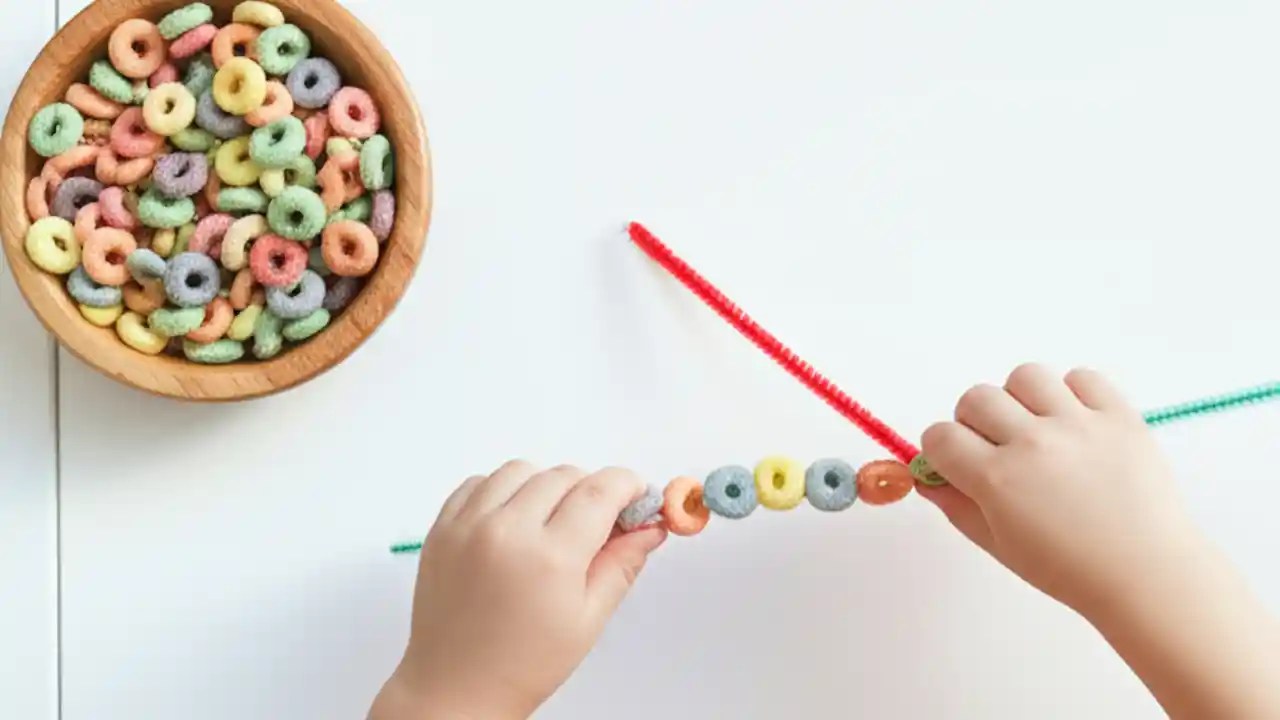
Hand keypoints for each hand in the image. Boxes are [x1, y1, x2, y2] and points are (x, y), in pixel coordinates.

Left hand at [371, 461, 666, 719]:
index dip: (627, 485)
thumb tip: (651, 526)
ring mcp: (468, 525)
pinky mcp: (442, 527)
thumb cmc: (524, 664)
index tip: (637, 494)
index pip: (600, 490)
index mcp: (549, 557)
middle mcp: (506, 530)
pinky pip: (479, 482)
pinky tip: (513, 521)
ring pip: (521, 469)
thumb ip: (622, 564)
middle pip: (564, 475)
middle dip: (591, 489)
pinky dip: (502, 490)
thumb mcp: (588, 619)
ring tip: (551, 521)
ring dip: (545, 484)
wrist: (455, 688)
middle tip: (598, 522)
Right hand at [917, 364, 1199, 613]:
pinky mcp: (1120, 416)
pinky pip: (1083, 377)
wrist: (1147, 573)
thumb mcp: (999, 546)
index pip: (940, 436)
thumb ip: (957, 507)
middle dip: (975, 421)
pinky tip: (1076, 424)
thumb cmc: (1069, 569)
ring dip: (1021, 399)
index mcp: (998, 479)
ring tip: (1039, 428)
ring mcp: (1079, 424)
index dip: (941, 450)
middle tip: (997, 448)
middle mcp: (1033, 442)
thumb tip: (928, 479)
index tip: (956, 463)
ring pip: (1026, 376)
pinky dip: (1073, 393)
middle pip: (977, 398)